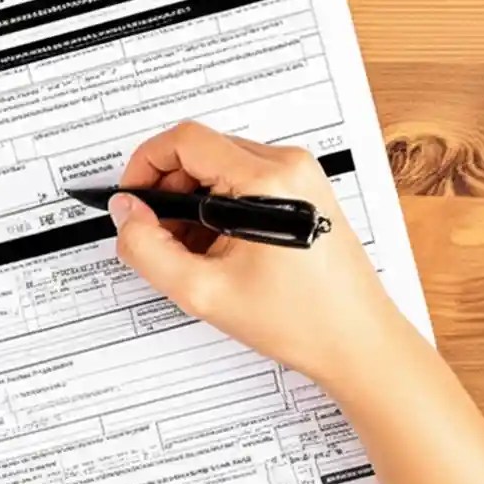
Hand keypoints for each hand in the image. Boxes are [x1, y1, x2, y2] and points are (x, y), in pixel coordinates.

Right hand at [110, 122, 400, 385]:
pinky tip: (218, 250)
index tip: (132, 200)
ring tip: (193, 252)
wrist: (358, 342)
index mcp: (268, 181)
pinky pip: (243, 182)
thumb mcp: (205, 292)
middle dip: (168, 191)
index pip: (186, 140)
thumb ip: (149, 249)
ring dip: (192, 203)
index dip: (146, 165)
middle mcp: (288, 167)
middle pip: (202, 151)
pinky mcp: (303, 191)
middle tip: (158, 236)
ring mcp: (299, 177)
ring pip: (220, 167)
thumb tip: (126, 214)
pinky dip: (218, 208)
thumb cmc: (302, 320)